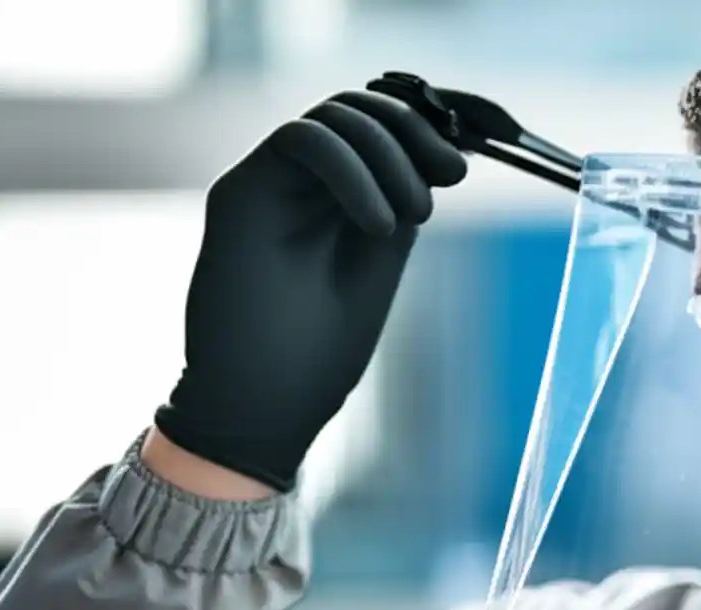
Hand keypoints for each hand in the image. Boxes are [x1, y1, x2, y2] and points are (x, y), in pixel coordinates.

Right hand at [153, 90, 466, 492]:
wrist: (263, 409)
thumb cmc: (318, 354)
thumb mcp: (380, 264)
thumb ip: (401, 203)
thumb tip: (440, 155)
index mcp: (338, 199)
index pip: (378, 129)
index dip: (425, 129)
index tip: (463, 163)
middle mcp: (301, 185)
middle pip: (358, 110)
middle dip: (414, 131)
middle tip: (452, 175)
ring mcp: (268, 186)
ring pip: (332, 115)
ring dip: (387, 152)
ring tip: (413, 216)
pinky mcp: (238, 195)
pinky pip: (299, 138)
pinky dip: (350, 167)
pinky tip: (378, 223)